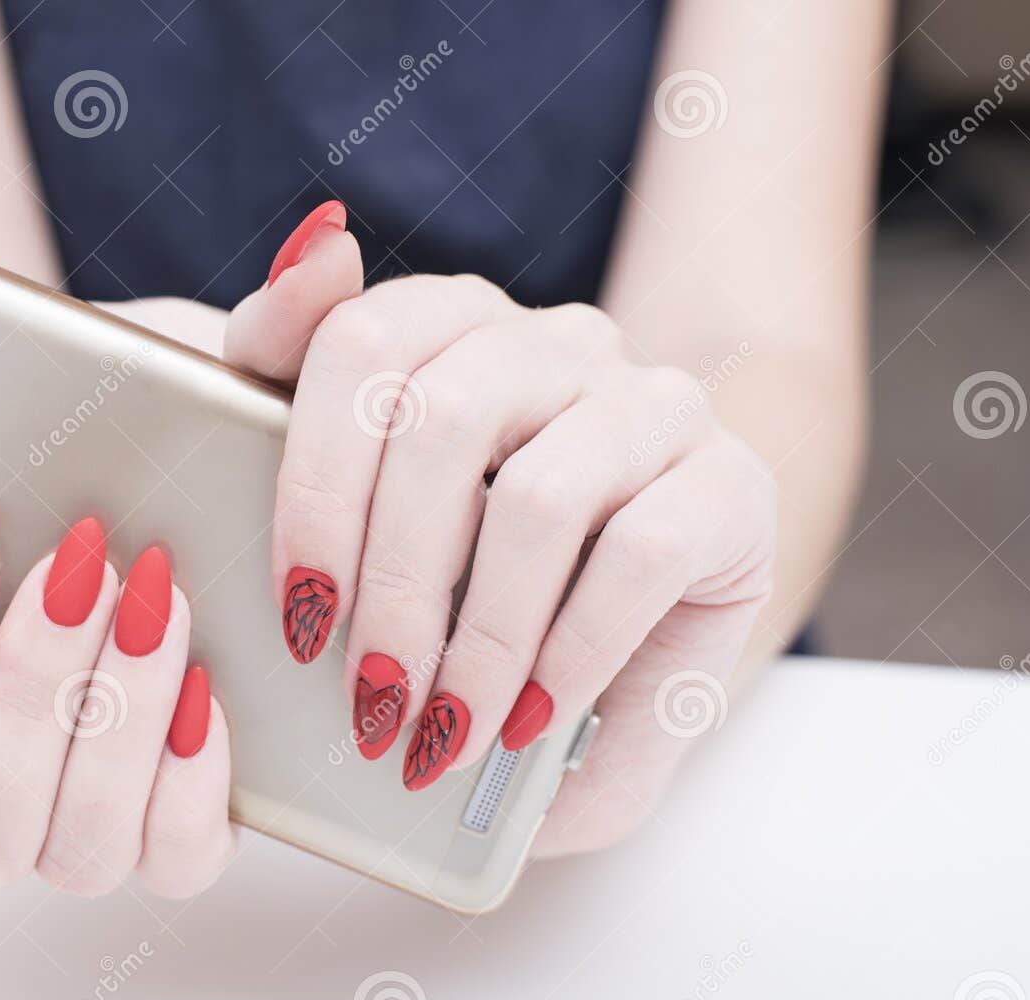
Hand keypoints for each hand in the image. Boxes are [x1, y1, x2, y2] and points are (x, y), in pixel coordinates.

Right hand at [0, 517, 234, 899]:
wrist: (90, 547)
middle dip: (36, 683)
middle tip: (78, 561)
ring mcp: (74, 839)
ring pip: (83, 845)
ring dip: (122, 715)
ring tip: (154, 597)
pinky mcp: (171, 838)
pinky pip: (178, 856)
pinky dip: (192, 778)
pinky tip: (199, 686)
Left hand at [238, 201, 776, 855]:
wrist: (640, 603)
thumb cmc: (474, 557)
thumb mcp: (368, 484)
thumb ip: (299, 357)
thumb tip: (319, 234)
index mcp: (455, 321)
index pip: (362, 342)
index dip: (315, 482)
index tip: (297, 611)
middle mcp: (557, 342)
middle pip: (444, 424)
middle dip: (392, 587)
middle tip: (367, 702)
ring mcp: (653, 405)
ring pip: (540, 499)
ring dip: (477, 642)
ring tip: (441, 735)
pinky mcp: (732, 485)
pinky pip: (638, 556)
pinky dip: (568, 656)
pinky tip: (528, 720)